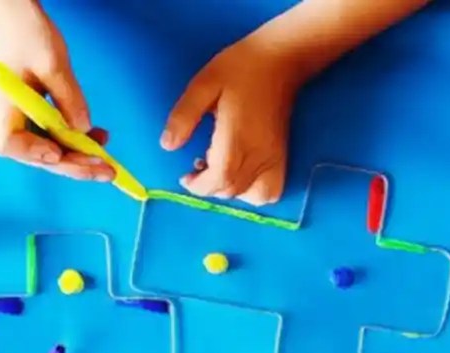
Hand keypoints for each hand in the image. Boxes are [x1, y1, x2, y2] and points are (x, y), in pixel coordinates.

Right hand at [0, 1, 109, 181]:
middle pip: (39, 157)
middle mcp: (10, 124)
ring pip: (53, 153)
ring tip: (109, 161)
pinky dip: (80, 143)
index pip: (10, 144)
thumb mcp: (53, 65)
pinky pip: (59, 140)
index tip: (57, 154)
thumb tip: (84, 129)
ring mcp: (25, 127)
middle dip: (74, 165)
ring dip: (82, 158)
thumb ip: (68, 98)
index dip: (34, 153)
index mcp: (3, 108)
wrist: (24, 28)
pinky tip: (100, 137)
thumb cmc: (31, 40)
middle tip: (106, 171)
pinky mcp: (39, 124)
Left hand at [160, 33, 303, 205]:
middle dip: (209, 187)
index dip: (198, 186)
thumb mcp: (203, 85)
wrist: (280, 60)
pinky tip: (242, 175)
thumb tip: (168, 146)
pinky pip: (271, 190)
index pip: (219, 179)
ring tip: (220, 171)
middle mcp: (259, 154)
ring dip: (231, 191)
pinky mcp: (282, 157)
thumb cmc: (239, 69)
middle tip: (196, 168)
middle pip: (232, 190)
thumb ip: (184, 117)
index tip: (185, 177)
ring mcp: (274, 158)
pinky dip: (254, 193)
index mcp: (237, 138)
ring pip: (252, 195)